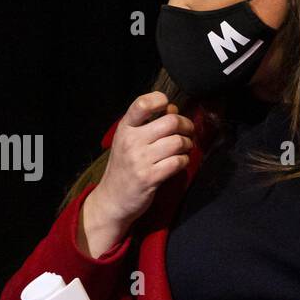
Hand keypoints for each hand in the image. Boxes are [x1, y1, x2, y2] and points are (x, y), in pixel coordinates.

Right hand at [79, 92, 195, 255]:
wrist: (112, 199)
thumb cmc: (124, 167)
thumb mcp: (128, 140)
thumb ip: (147, 123)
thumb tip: (173, 108)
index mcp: (125, 128)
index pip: (142, 104)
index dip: (160, 100)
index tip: (167, 107)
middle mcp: (131, 141)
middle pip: (171, 121)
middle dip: (186, 126)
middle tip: (187, 132)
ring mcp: (140, 160)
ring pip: (178, 142)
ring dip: (187, 145)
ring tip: (184, 149)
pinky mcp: (149, 178)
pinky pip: (178, 162)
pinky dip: (184, 161)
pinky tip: (179, 163)